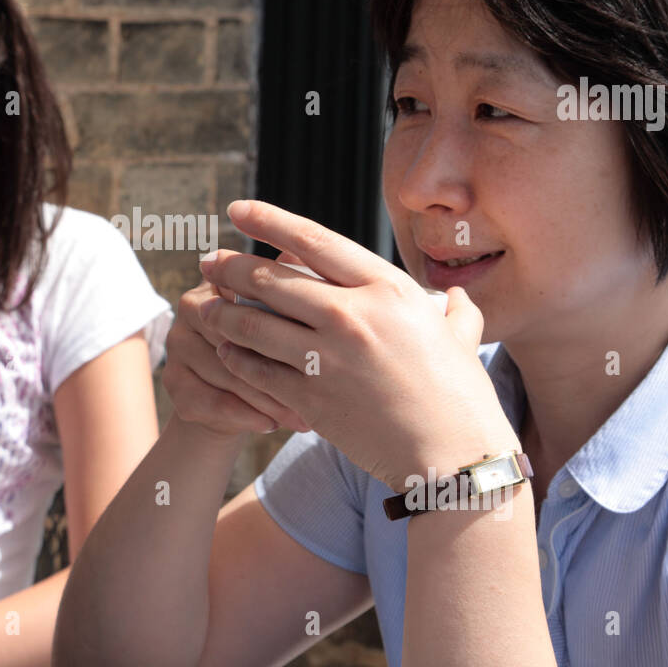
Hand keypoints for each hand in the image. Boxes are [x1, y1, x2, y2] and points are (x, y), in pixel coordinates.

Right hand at [162, 272, 312, 439]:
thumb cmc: (278, 352)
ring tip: (302, 415)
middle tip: (320, 393)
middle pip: (237, 336)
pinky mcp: (172, 380)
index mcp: (224, 280)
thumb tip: (327, 296)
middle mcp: (193, 305)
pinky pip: (208, 400)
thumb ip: (302, 304)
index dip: (289, 330)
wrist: (239, 399)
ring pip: (225, 370)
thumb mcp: (292, 325)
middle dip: (279, 368)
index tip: (324, 355)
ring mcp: (178, 343)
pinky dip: (242, 415)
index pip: (253, 303)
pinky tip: (270, 424)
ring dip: (265, 398)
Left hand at [197, 200, 516, 491]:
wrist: (453, 456)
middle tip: (209, 261)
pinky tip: (226, 351)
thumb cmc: (461, 396)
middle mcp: (351, 315)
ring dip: (222, 311)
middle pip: (270, 278)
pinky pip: (256, 369)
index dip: (268, 220)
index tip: (238, 209)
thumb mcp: (460, 336)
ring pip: (253, 323)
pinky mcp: (310, 398)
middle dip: (230, 266)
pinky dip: (236, 358)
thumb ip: (453, 308)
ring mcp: (326, 357)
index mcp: (386, 289)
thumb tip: (454, 295)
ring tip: (206, 306)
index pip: (314, 240)